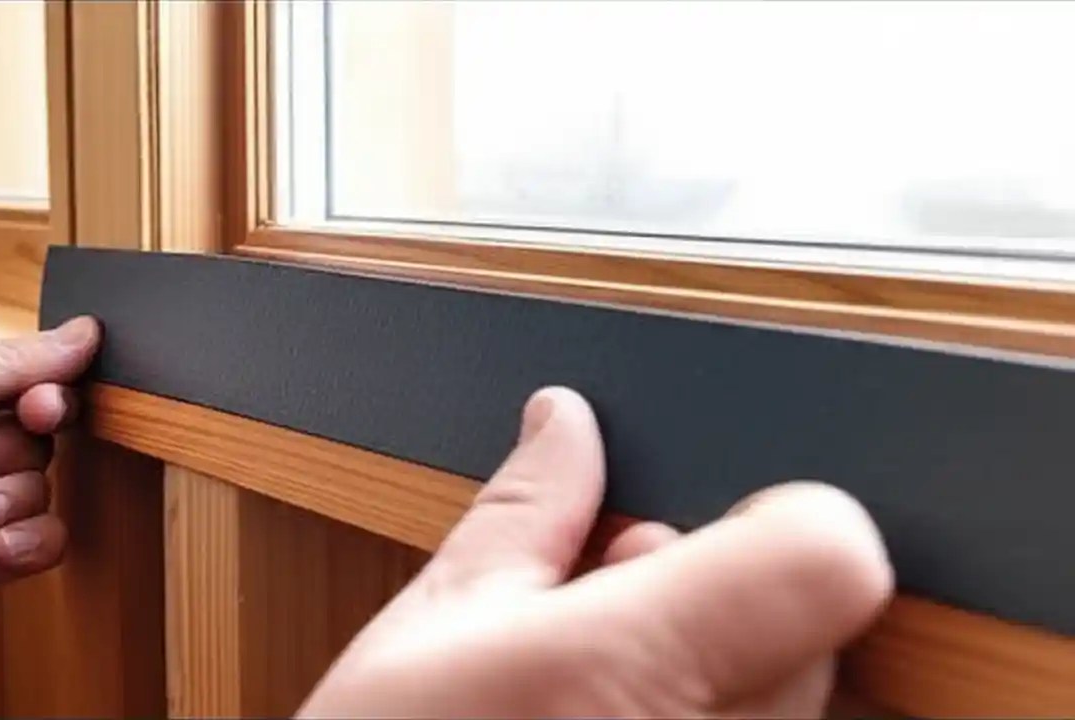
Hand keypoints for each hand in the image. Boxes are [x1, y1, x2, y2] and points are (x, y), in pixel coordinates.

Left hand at [0, 317, 100, 654]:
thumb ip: (5, 363)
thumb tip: (84, 331)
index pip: (26, 385)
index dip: (47, 394)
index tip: (40, 404)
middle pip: (38, 441)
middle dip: (9, 453)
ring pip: (41, 493)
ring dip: (10, 500)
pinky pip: (39, 548)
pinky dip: (30, 543)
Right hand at [300, 387, 893, 717]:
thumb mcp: (430, 631)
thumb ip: (524, 514)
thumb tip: (565, 424)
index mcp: (625, 671)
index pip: (827, 561)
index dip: (786, 518)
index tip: (724, 521)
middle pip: (815, 628)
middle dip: (729, 596)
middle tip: (619, 610)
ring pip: (794, 703)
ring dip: (723, 671)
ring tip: (610, 690)